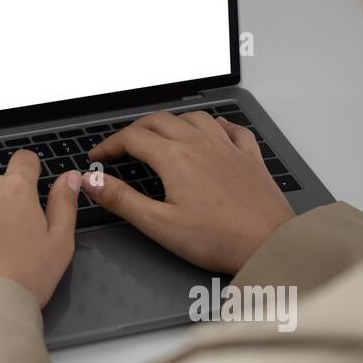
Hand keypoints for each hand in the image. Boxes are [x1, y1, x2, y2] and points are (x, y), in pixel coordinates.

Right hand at [85, 110, 294, 274]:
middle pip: (159, 121)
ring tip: (161, 134)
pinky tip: (214, 130)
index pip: (132, 138)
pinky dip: (217, 124)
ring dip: (172, 121)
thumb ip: (122, 200)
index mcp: (175, 158)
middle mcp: (200, 144)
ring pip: (194, 117)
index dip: (110, 145)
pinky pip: (232, 128)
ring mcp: (227, 147)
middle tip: (122, 146)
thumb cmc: (219, 238)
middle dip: (135, 130)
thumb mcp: (159, 224)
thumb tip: (92, 182)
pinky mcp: (249, 157)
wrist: (270, 244)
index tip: (98, 157)